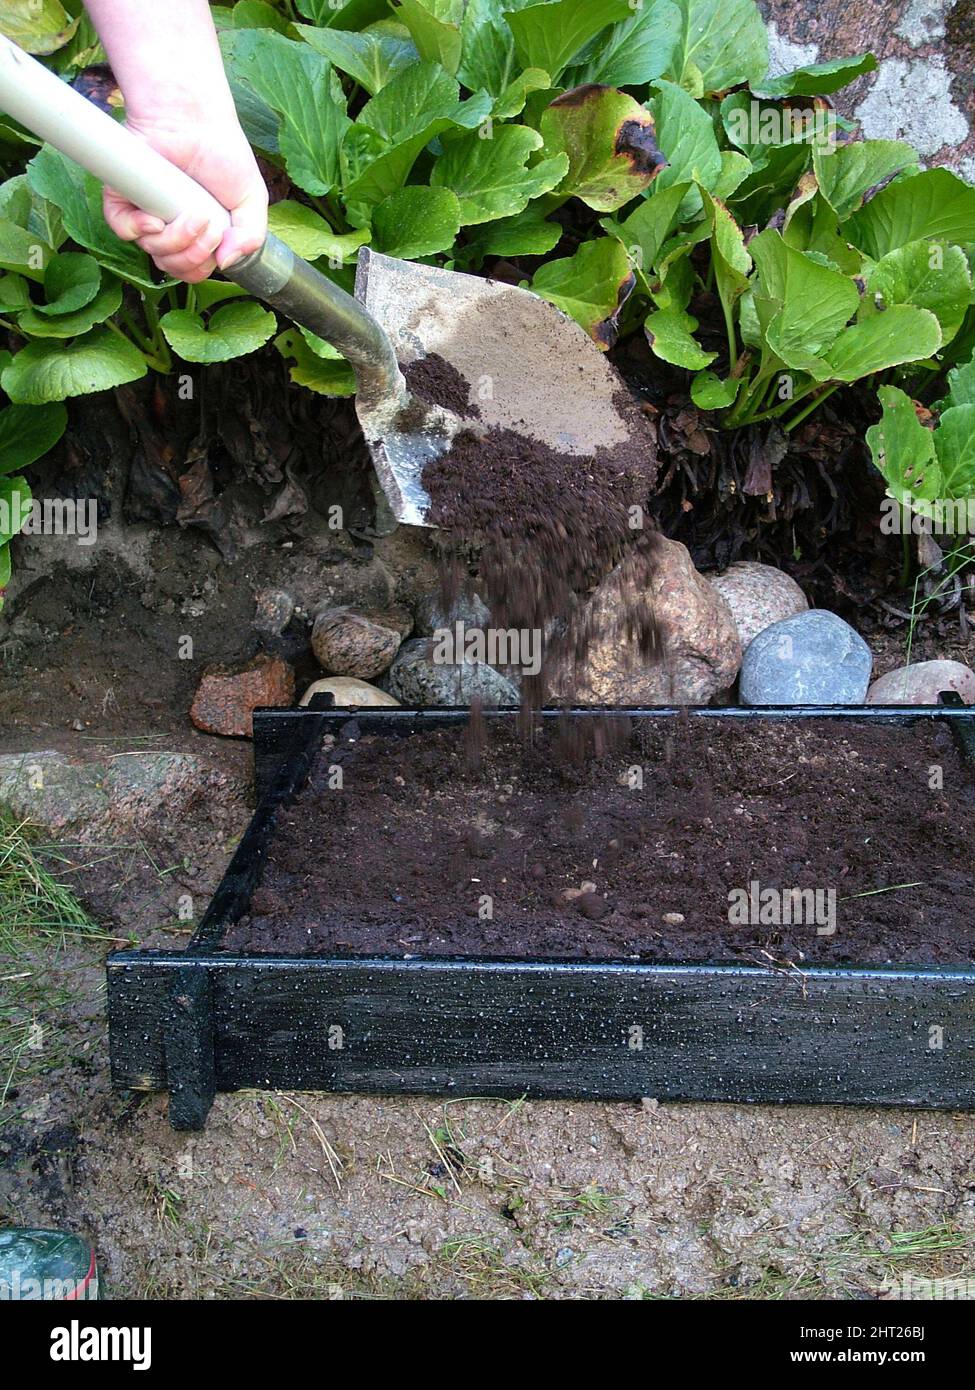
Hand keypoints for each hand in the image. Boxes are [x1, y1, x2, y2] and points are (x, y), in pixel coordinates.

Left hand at [103, 113, 267, 282]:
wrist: (196, 120)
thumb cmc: (223, 154)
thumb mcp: (251, 200)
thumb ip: (251, 237)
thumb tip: (225, 264)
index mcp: (196, 234)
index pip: (192, 271)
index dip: (201, 265)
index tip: (217, 239)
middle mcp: (170, 228)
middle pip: (172, 267)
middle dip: (192, 254)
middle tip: (205, 222)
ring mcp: (145, 213)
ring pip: (152, 252)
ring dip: (175, 240)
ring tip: (191, 212)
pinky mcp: (123, 197)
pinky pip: (123, 230)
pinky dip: (138, 230)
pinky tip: (154, 219)